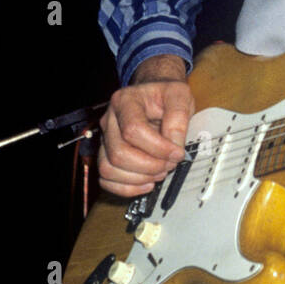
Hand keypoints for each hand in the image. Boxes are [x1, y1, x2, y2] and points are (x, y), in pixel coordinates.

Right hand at [98, 55, 194, 197]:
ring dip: (139, 179)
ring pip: (109, 169)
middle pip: (119, 153)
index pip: (133, 130)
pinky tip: (147, 183)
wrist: (155, 96)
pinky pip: (106, 180)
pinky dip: (128, 188)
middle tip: (170, 164)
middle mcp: (109, 120)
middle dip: (149, 166)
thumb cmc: (165, 95)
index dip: (157, 147)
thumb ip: (178, 118)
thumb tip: (174, 148)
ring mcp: (105, 139)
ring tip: (160, 172)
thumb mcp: (179, 95)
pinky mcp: (106, 155)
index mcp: (125, 101)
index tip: (177, 152)